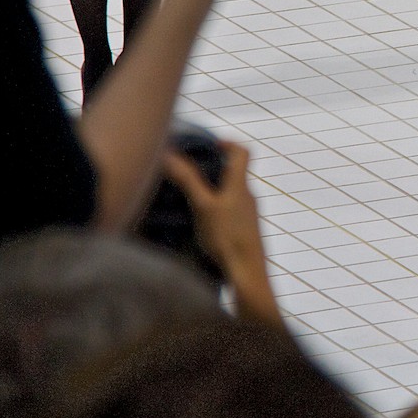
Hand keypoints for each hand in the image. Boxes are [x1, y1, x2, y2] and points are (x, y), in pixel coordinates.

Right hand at [164, 140, 282, 328]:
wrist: (248, 274)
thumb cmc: (227, 237)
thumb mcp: (203, 206)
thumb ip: (187, 180)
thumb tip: (169, 154)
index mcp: (241, 185)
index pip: (242, 152)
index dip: (227, 143)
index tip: (208, 146)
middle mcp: (248, 196)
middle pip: (234, 173)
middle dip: (212, 170)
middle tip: (188, 173)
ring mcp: (248, 215)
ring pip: (230, 194)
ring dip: (212, 191)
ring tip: (188, 198)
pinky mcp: (245, 232)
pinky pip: (230, 212)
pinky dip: (215, 210)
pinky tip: (198, 223)